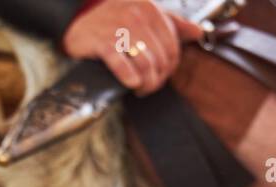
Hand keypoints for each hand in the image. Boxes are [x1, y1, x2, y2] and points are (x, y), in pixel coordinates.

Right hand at [62, 0, 202, 95]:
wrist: (77, 19)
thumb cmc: (113, 20)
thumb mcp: (144, 14)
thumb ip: (172, 23)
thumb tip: (199, 32)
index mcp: (151, 9)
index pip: (172, 47)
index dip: (169, 68)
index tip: (160, 76)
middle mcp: (137, 16)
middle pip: (160, 59)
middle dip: (157, 79)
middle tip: (148, 87)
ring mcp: (119, 28)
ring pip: (145, 64)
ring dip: (145, 83)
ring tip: (139, 88)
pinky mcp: (102, 42)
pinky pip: (122, 65)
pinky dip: (129, 78)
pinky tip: (130, 83)